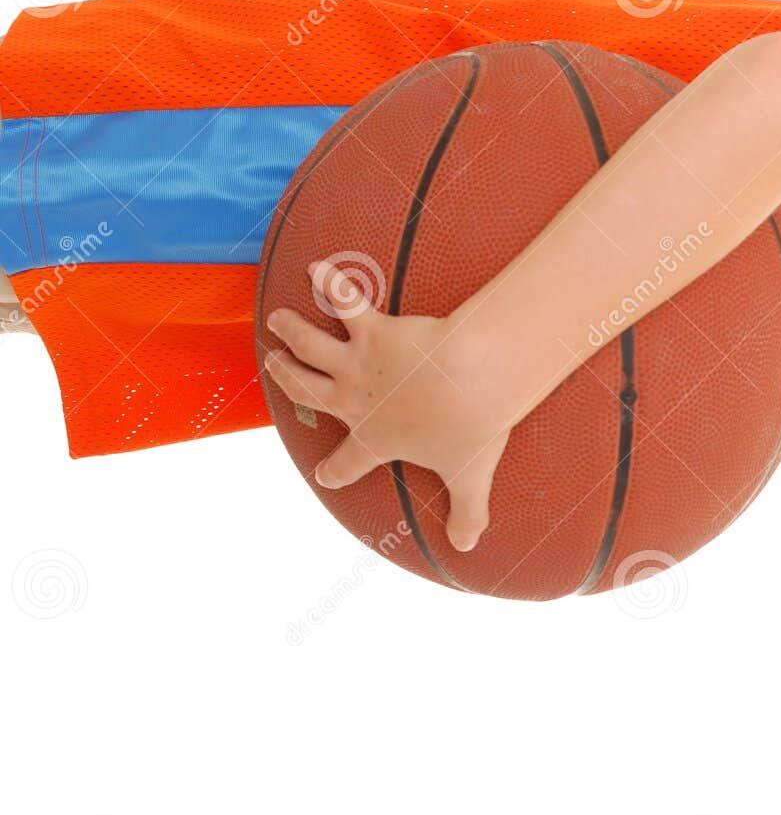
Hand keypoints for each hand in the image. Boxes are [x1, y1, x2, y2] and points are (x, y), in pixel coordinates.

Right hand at [262, 259, 526, 552]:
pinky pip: (344, 299)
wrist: (472, 381)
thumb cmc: (472, 429)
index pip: (347, 463)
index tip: (326, 475)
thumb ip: (469, 514)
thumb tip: (469, 547)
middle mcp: (355, 399)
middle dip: (288, 377)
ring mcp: (358, 362)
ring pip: (309, 343)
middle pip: (307, 390)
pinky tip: (320, 267)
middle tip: (274, 364)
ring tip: (277, 318)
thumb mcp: (471, 478)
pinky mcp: (373, 327)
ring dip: (291, 330)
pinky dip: (330, 281)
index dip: (336, 471)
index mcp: (376, 439)